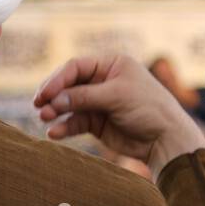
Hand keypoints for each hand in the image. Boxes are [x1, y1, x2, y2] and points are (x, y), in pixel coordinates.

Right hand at [34, 54, 204, 178]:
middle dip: (53, 95)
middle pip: (69, 85)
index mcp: (111, 65)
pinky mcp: (96, 123)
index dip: (58, 79)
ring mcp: (98, 103)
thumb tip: (52, 100)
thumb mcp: (116, 96)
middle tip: (38, 106)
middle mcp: (103, 81)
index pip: (76, 67)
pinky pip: (74, 123)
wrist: (166, 140)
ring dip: (55, 111)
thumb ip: (83, 97)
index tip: (45, 94)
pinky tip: (54, 133)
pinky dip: (64, 127)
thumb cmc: (148, 109)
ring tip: (44, 119)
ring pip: (69, 105)